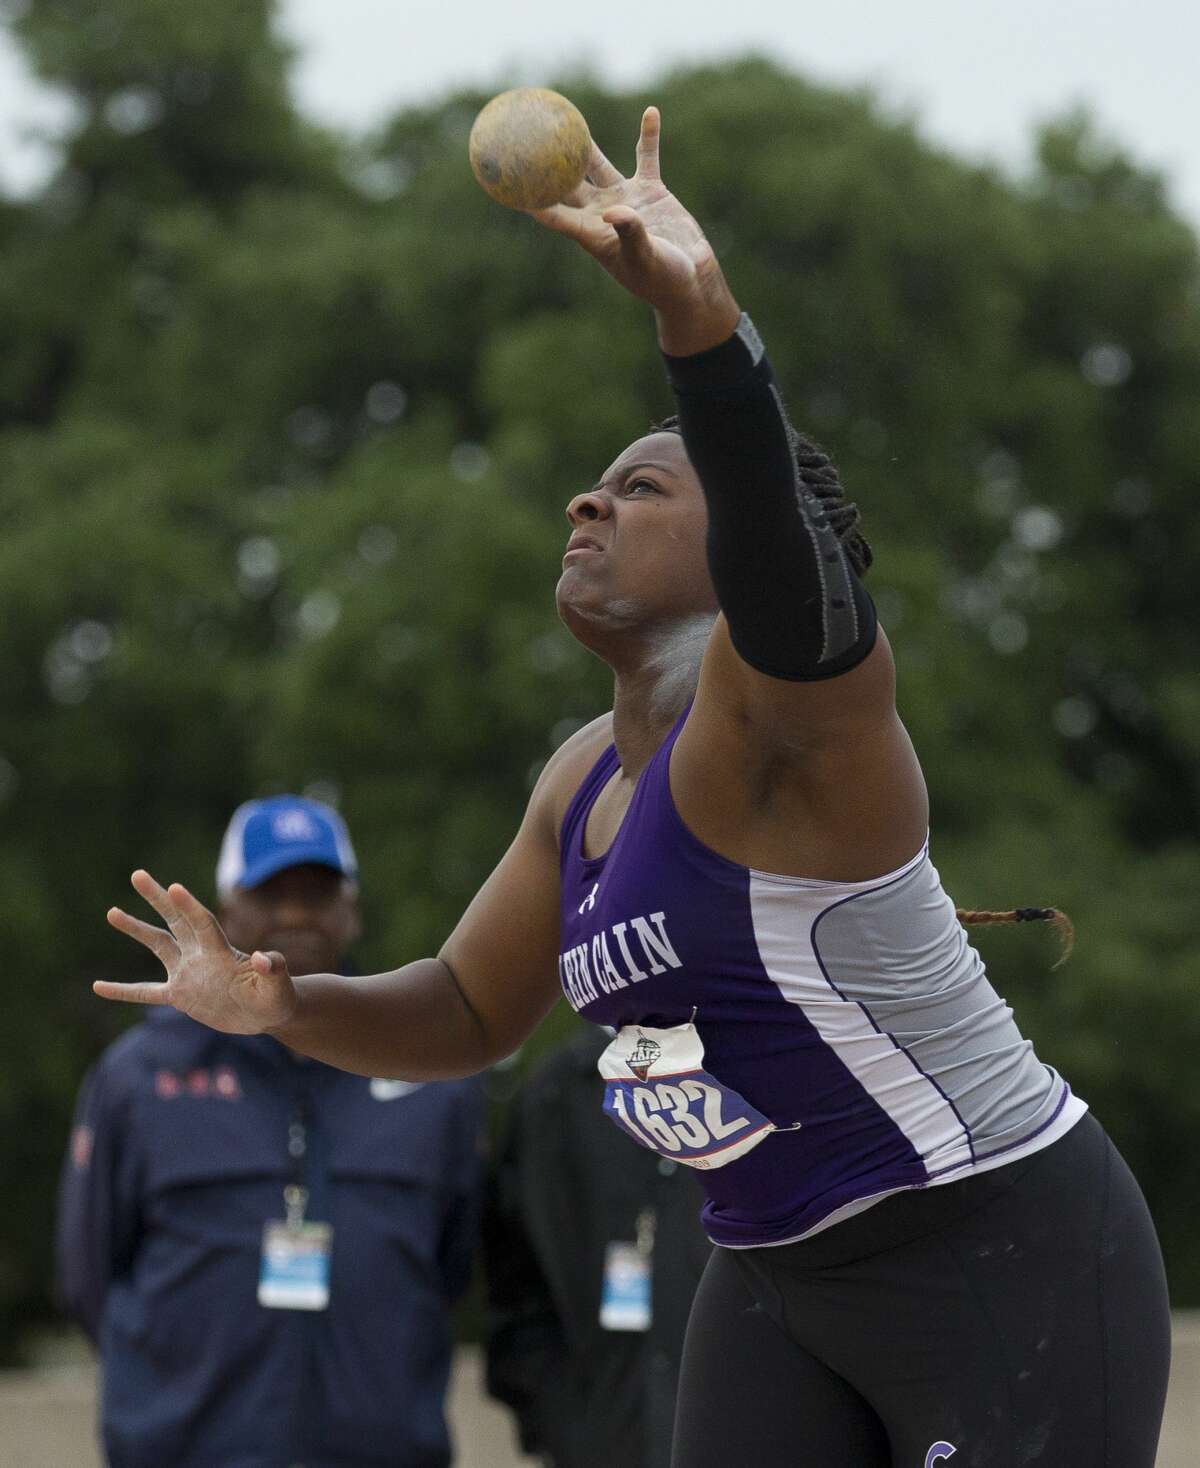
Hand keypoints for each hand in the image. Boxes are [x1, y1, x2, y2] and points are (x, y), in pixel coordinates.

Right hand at [97, 870, 298, 1033]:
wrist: (267, 1014)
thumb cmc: (278, 997)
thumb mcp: (279, 986)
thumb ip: (275, 969)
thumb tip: (265, 959)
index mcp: (222, 951)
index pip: (202, 923)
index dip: (190, 907)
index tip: (175, 887)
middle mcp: (200, 955)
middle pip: (175, 920)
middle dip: (157, 897)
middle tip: (137, 874)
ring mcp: (188, 973)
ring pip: (157, 945)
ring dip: (136, 929)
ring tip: (112, 911)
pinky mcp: (180, 995)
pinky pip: (146, 992)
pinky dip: (123, 991)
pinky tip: (98, 987)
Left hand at [530, 106, 739, 351]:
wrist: (691, 281)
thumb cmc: (663, 280)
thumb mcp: (646, 258)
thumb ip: (629, 233)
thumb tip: (612, 211)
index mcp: (593, 233)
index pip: (555, 215)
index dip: (531, 200)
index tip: (508, 183)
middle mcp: (603, 213)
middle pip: (568, 183)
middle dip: (548, 165)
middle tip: (529, 138)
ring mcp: (626, 200)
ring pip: (599, 165)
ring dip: (585, 144)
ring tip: (569, 117)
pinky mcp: (651, 192)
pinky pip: (647, 158)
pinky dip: (649, 137)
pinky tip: (651, 112)